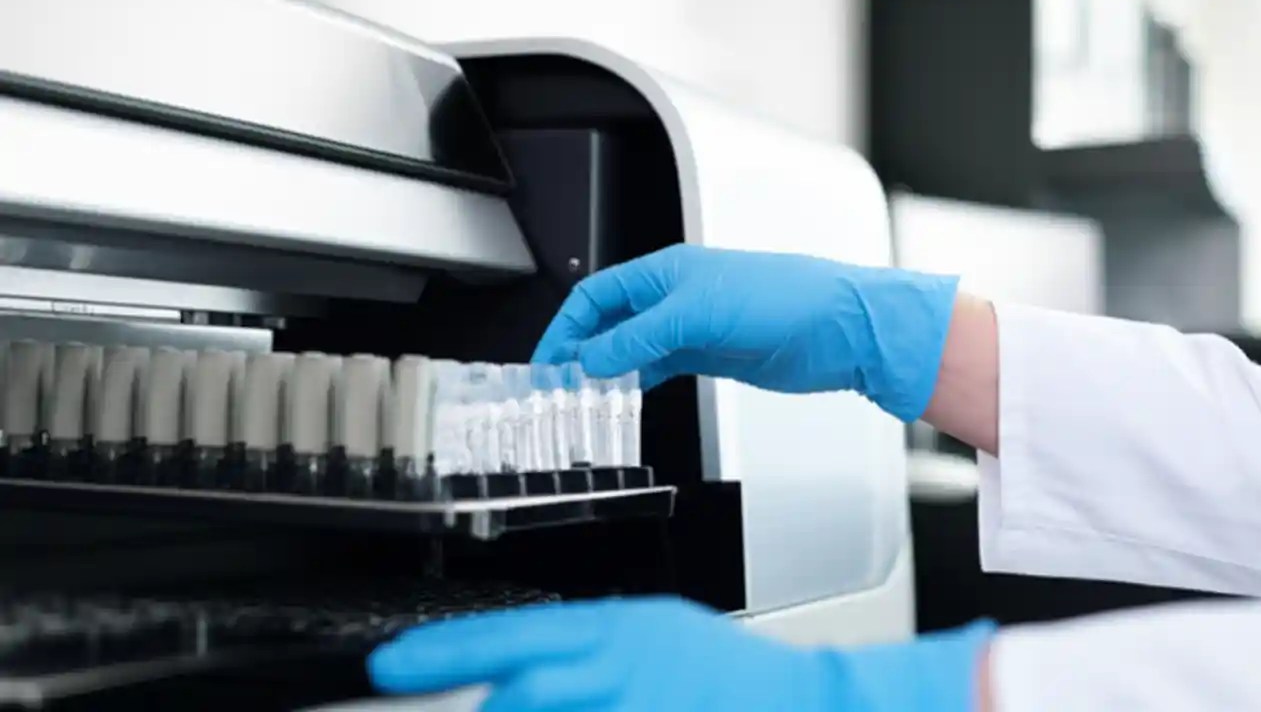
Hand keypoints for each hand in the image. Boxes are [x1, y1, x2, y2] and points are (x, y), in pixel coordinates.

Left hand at [366, 596, 993, 711]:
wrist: (800, 704)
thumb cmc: (722, 673)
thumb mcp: (647, 632)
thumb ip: (581, 648)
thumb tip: (513, 673)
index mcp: (613, 630)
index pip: (508, 633)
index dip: (440, 650)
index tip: (386, 665)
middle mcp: (617, 672)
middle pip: (516, 698)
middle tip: (456, 709)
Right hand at [531, 244, 958, 420]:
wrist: (841, 329)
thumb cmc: (785, 296)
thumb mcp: (698, 314)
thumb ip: (639, 339)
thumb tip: (592, 359)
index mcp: (665, 272)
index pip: (597, 296)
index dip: (566, 326)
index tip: (548, 360)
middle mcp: (675, 298)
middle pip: (610, 323)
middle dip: (580, 350)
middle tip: (557, 384)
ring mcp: (693, 328)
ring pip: (633, 350)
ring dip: (607, 371)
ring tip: (583, 397)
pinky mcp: (711, 355)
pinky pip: (660, 368)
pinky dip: (638, 383)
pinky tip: (625, 397)